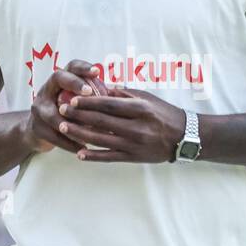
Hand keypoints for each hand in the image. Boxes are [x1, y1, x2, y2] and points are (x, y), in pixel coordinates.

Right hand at [23, 60, 104, 155]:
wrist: (38, 131)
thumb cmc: (66, 114)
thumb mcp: (74, 101)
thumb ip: (92, 97)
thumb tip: (121, 96)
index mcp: (60, 81)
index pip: (71, 66)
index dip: (83, 67)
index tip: (97, 72)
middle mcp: (47, 90)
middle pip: (58, 78)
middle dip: (74, 84)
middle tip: (89, 91)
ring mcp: (39, 108)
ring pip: (54, 114)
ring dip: (73, 122)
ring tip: (90, 129)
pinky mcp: (36, 128)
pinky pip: (53, 136)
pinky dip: (69, 143)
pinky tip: (82, 148)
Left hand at [56, 86, 186, 162]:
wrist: (184, 137)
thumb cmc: (165, 114)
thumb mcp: (148, 98)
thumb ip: (126, 93)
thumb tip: (103, 88)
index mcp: (140, 108)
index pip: (108, 104)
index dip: (88, 102)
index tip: (73, 98)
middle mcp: (136, 126)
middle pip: (100, 120)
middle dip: (78, 115)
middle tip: (61, 110)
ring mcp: (134, 144)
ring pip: (101, 139)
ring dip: (79, 133)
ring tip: (63, 127)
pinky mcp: (134, 157)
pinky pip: (109, 157)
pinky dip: (93, 155)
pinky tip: (79, 153)